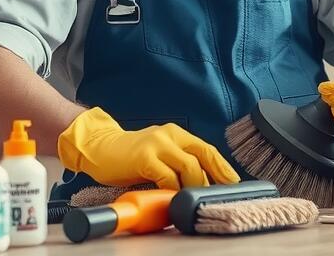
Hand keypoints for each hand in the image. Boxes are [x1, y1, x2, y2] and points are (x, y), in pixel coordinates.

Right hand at [57, 107, 238, 189]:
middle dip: (217, 176)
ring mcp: (157, 145)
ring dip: (194, 185)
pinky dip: (174, 189)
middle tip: (221, 193)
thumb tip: (200, 183)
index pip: (207, 149)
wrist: (99, 148)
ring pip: (189, 166)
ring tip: (195, 198)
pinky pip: (167, 177)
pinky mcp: (144, 157)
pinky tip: (174, 198)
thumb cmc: (130, 155)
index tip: (233, 182)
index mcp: (176, 134)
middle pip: (204, 154)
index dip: (222, 166)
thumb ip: (178, 162)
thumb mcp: (160, 153)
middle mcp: (170, 135)